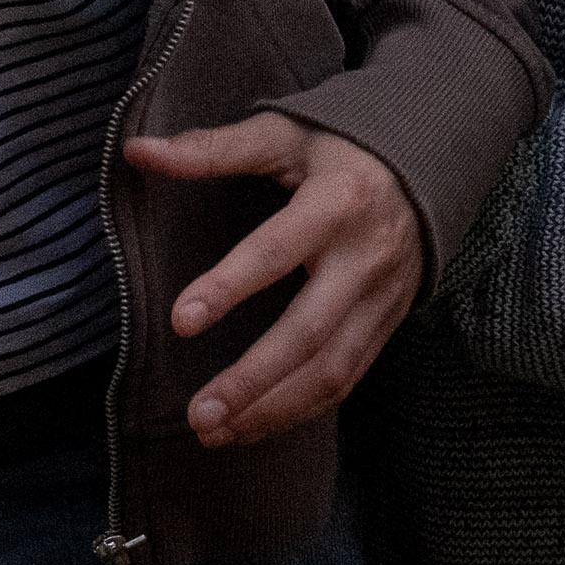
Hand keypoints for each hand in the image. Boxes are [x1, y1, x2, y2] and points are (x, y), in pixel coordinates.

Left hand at [118, 117, 423, 445]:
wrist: (428, 167)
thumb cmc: (341, 148)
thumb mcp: (283, 133)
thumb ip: (211, 149)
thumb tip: (136, 151)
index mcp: (337, 201)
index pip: (276, 251)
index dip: (229, 286)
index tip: (181, 321)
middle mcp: (365, 257)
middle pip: (309, 332)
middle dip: (253, 379)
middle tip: (198, 413)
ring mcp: (382, 298)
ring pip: (331, 370)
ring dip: (272, 409)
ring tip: (214, 431)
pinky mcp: (387, 324)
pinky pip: (346, 379)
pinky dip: (299, 410)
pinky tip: (252, 425)